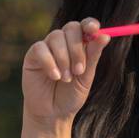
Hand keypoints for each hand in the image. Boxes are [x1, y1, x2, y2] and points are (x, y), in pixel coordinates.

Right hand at [21, 17, 111, 131]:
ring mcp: (47, 47)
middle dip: (77, 48)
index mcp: (79, 45)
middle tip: (79, 70)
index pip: (85, 26)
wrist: (53, 113)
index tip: (94, 29)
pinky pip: (40, 48)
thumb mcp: (86, 77)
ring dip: (64, 59)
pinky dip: (49, 62)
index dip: (90, 24)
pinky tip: (54, 77)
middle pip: (71, 28)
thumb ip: (93, 56)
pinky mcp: (33, 55)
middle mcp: (63, 43)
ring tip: (66, 79)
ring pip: (56, 37)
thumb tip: (105, 36)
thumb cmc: (71, 95)